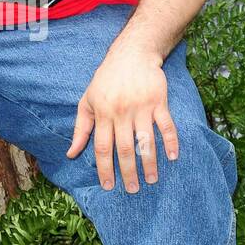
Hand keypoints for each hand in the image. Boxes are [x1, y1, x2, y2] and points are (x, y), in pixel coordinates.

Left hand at [66, 47, 177, 191]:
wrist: (131, 54)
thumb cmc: (106, 80)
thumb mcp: (87, 101)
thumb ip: (80, 129)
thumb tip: (71, 154)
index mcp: (103, 114)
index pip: (103, 147)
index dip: (105, 169)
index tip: (109, 186)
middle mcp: (121, 112)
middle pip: (125, 148)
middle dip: (129, 172)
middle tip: (133, 189)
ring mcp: (141, 107)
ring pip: (146, 140)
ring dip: (150, 163)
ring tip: (152, 180)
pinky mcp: (159, 101)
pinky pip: (167, 125)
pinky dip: (171, 141)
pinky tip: (173, 157)